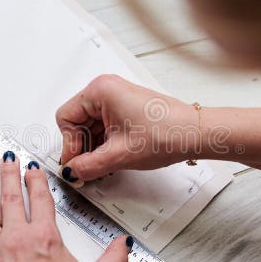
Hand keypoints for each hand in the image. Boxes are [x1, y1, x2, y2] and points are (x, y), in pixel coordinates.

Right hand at [56, 74, 196, 182]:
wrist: (194, 134)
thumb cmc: (166, 133)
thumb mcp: (118, 155)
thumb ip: (87, 166)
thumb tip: (71, 172)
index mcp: (100, 90)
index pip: (65, 118)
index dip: (70, 144)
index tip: (76, 164)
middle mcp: (107, 89)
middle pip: (76, 122)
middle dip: (82, 147)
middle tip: (87, 168)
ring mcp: (117, 98)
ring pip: (90, 126)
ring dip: (94, 147)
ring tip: (104, 165)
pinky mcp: (126, 109)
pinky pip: (104, 126)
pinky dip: (104, 144)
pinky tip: (112, 158)